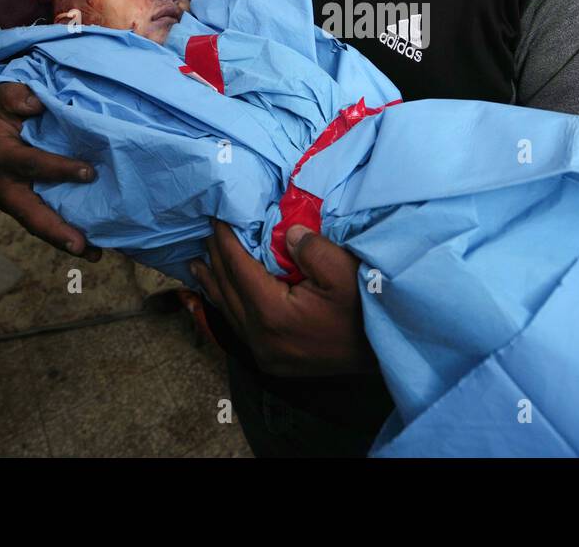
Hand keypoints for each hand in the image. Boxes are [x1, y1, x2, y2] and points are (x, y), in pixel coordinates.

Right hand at [0, 81, 100, 259]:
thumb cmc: (3, 112)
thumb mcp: (4, 95)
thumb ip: (15, 97)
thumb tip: (35, 103)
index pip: (31, 164)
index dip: (59, 169)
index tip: (90, 172)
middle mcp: (4, 187)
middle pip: (30, 212)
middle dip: (56, 230)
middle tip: (81, 245)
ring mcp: (15, 201)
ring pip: (39, 225)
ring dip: (65, 241)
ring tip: (96, 254)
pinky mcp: (27, 207)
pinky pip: (46, 222)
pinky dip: (66, 235)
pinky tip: (93, 245)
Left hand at [189, 220, 376, 376]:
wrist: (382, 353)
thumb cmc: (364, 309)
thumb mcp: (344, 271)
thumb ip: (312, 248)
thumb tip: (288, 233)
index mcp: (272, 313)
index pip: (239, 269)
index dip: (226, 241)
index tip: (216, 218)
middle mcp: (260, 336)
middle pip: (227, 290)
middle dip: (215, 259)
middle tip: (204, 233)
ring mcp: (264, 353)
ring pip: (228, 312)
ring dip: (213, 285)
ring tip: (196, 264)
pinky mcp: (272, 360)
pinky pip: (238, 328)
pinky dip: (225, 307)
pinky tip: (217, 297)